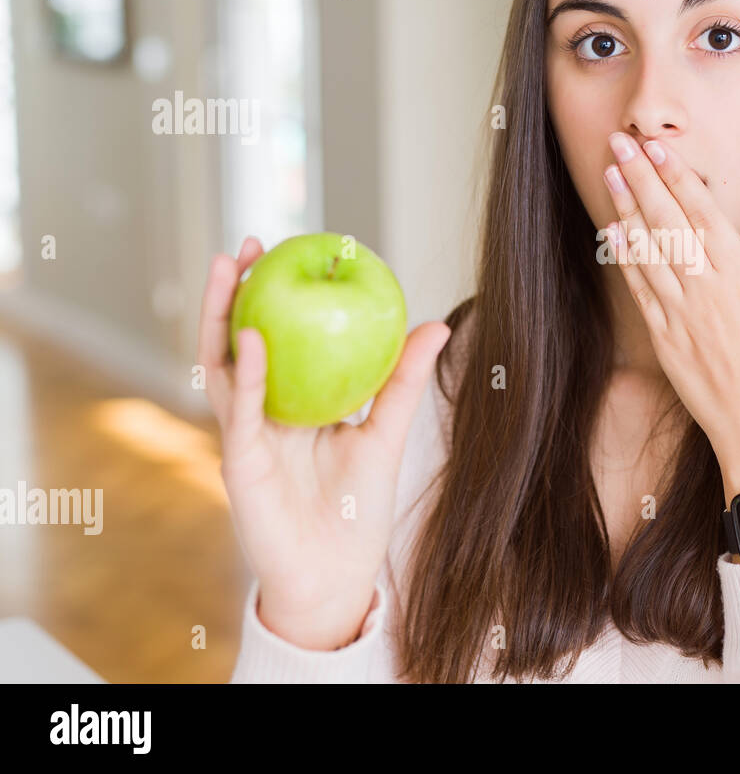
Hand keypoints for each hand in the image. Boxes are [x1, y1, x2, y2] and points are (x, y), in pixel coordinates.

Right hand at [198, 237, 450, 648]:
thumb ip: (403, 382)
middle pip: (240, 340)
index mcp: (293, 404)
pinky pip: (240, 411)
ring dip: (222, 315)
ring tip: (229, 267)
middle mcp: (263, 413)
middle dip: (236, 291)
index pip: (279, 338)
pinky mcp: (239, 463)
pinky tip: (252, 338)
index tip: (291, 250)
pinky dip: (245, 374)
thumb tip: (437, 322)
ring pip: (225, 364)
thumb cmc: (359, 511)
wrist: (336, 576)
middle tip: (249, 244)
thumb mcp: (387, 434)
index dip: (278, 297)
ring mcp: (246, 435)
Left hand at [600, 131, 739, 506]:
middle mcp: (705, 294)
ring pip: (647, 252)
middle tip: (620, 139)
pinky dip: (625, 259)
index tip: (659, 146)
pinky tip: (613, 233)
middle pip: (666, 223)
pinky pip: (640, 291)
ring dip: (625, 208)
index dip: (678, 177)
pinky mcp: (666, 342)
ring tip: (609, 171)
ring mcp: (680, 318)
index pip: (704, 215)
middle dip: (641, 177)